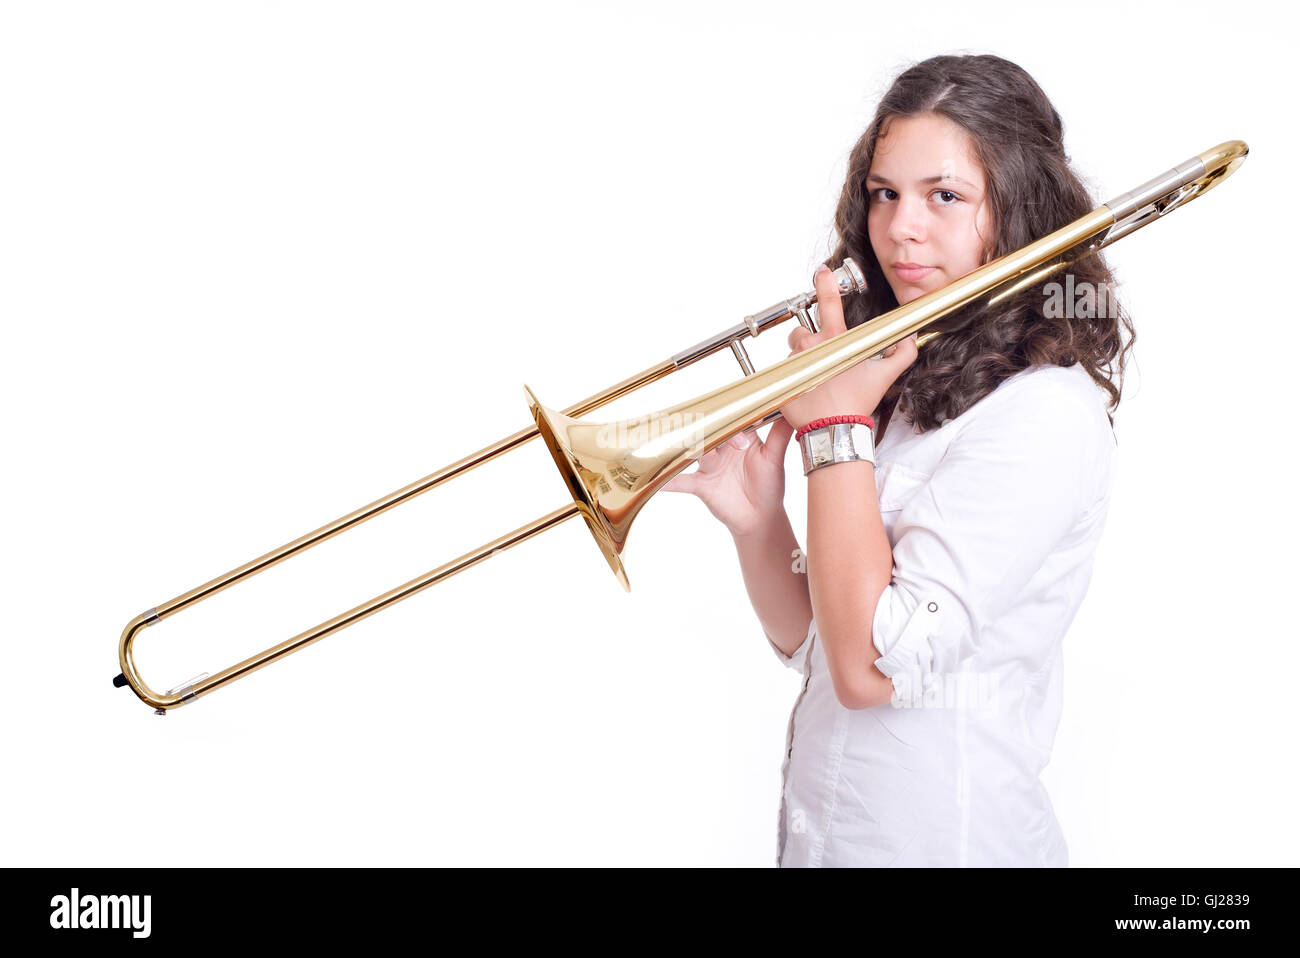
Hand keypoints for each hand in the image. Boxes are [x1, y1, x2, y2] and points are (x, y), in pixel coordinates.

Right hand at [662, 417, 794, 538]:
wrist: (760, 517)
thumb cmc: (768, 486)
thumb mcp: (775, 458)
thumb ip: (780, 434)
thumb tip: (793, 409)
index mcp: (741, 439)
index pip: (734, 421)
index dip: (739, 419)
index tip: (750, 425)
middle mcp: (722, 449)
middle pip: (712, 432)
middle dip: (719, 433)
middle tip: (736, 442)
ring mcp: (710, 466)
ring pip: (697, 451)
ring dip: (696, 449)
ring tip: (694, 448)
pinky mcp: (701, 485)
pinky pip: (682, 482)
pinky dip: (670, 482)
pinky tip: (660, 482)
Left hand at [779, 264, 918, 429]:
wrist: (835, 430)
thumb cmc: (857, 403)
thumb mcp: (884, 377)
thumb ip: (902, 354)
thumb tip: (911, 337)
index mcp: (835, 341)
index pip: (829, 304)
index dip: (825, 284)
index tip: (822, 271)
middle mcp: (812, 348)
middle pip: (802, 332)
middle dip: (809, 341)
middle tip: (822, 361)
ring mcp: (795, 363)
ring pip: (793, 353)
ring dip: (801, 359)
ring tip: (815, 379)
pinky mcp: (782, 380)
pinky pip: (784, 371)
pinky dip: (793, 377)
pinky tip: (806, 390)